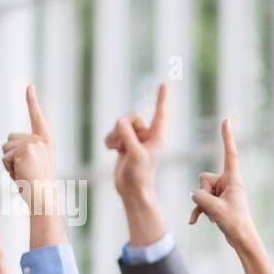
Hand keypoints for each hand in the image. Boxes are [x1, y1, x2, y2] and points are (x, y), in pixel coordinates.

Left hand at [2, 86, 58, 218]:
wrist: (44, 198)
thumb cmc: (38, 187)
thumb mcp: (34, 165)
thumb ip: (25, 152)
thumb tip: (10, 150)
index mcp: (46, 141)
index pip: (37, 118)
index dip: (32, 101)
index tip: (29, 86)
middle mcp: (41, 140)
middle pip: (10, 139)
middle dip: (11, 156)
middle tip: (25, 171)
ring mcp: (34, 144)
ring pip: (6, 148)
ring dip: (8, 163)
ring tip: (23, 174)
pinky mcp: (25, 150)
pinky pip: (5, 157)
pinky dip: (8, 168)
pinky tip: (21, 175)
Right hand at [106, 83, 166, 203]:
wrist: (131, 190)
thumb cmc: (139, 175)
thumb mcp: (135, 154)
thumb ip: (127, 135)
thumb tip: (120, 121)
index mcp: (157, 136)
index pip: (159, 113)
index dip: (161, 98)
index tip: (164, 84)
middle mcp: (147, 135)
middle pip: (130, 116)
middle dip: (121, 128)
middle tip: (121, 145)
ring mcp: (135, 139)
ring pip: (119, 124)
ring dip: (114, 135)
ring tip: (116, 149)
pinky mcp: (124, 143)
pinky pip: (112, 132)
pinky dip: (109, 140)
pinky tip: (111, 150)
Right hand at [189, 118, 256, 250]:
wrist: (242, 240)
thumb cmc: (234, 224)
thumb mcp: (214, 209)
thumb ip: (199, 197)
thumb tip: (194, 195)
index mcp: (233, 179)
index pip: (230, 153)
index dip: (226, 136)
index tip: (226, 119)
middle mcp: (228, 182)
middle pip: (203, 178)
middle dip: (204, 194)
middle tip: (218, 208)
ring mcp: (222, 192)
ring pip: (200, 191)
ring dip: (203, 206)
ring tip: (216, 216)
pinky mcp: (217, 202)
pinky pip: (201, 201)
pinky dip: (199, 211)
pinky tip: (194, 222)